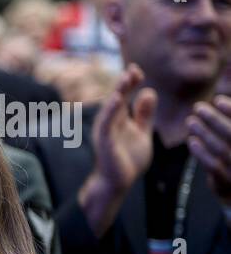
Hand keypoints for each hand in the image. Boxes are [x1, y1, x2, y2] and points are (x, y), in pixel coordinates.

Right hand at [89, 63, 156, 195]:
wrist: (117, 183)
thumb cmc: (127, 160)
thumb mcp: (142, 133)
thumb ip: (144, 115)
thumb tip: (149, 92)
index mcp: (119, 119)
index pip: (125, 96)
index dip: (131, 83)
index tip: (138, 71)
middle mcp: (110, 121)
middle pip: (117, 97)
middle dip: (125, 83)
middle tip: (134, 69)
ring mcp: (106, 130)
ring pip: (111, 107)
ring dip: (118, 91)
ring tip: (126, 78)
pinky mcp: (104, 141)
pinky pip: (107, 122)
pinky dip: (111, 110)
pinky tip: (117, 99)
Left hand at [186, 95, 230, 205]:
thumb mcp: (230, 138)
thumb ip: (228, 121)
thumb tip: (221, 100)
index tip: (217, 100)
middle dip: (214, 119)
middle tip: (198, 107)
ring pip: (221, 148)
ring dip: (204, 133)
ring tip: (190, 121)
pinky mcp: (226, 181)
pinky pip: (212, 165)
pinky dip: (200, 152)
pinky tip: (191, 141)